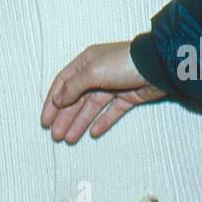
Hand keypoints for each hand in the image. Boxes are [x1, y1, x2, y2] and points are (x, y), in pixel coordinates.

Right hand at [41, 41, 166, 142]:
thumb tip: (57, 100)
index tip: (45, 120)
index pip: (63, 83)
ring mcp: (112, 86)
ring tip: (69, 139)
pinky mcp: (127, 97)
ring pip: (91, 107)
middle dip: (64, 117)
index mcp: (86, 63)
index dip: (52, 102)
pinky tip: (93, 134)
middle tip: (56, 135)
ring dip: (79, 123)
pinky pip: (111, 112)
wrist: (157, 66)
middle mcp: (97, 74)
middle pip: (75, 98)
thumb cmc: (123, 63)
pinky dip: (102, 122)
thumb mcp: (93, 71)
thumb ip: (73, 87)